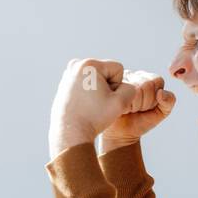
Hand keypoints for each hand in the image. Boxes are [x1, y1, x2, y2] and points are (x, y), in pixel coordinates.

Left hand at [48, 59, 174, 157]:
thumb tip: (128, 84)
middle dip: (108, 87)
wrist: (70, 132)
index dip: (118, 86)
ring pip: (97, 78)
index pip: (118, 69)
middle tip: (98, 104)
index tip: (106, 99)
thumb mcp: (121, 103)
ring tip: (92, 105)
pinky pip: (87, 83)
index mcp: (89, 64)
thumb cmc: (94, 118)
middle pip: (106, 72)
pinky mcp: (65, 83)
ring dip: (99, 90)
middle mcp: (76, 64)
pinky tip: (85, 105)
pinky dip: (89, 93)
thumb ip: (132, 89)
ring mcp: (69, 73)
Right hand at [99, 72, 176, 153]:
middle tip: (136, 109)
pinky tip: (119, 107)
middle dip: (144, 102)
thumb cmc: (141, 121)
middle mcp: (134, 75)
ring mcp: (120, 80)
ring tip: (128, 109)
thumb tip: (161, 93)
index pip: (156, 80)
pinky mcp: (108, 87)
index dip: (153, 98)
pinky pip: (121, 92)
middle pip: (146, 84)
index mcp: (148, 78)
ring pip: (134, 88)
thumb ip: (169, 101)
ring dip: (133, 104)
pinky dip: (123, 104)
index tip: (147, 107)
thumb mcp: (161, 112)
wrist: (122, 134)